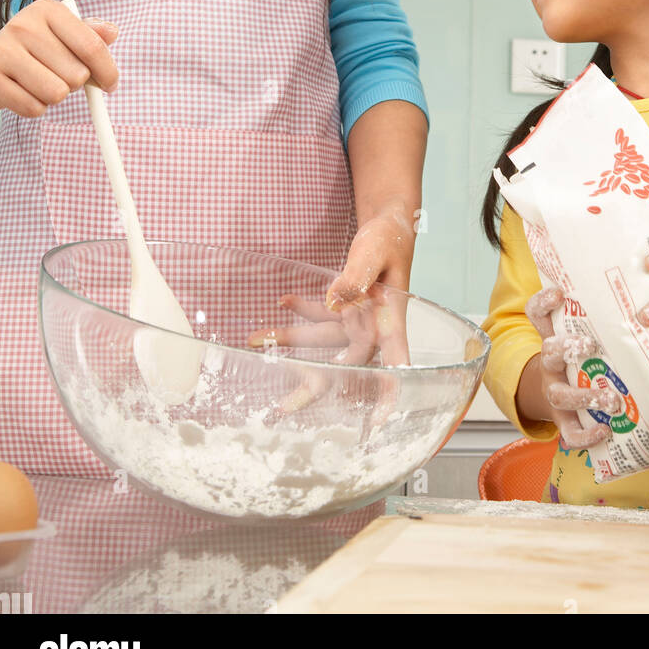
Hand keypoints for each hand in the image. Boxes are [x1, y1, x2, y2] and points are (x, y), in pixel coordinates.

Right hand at [0, 0, 118, 115]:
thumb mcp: (62, 34)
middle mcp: (24, 26)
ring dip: (54, 96)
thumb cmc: (34, 49)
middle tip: (57, 75)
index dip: (108, 72)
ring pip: (57, 94)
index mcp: (47, 10)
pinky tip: (24, 91)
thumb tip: (112, 32)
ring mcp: (4, 51)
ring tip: (40, 83)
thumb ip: (90, 34)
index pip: (92, 47)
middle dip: (74, 83)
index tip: (111, 85)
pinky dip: (35, 107)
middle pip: (78, 75)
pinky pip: (34, 108)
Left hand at [246, 204, 416, 415]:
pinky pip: (319, 316)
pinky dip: (301, 311)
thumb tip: (334, 299)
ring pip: (322, 340)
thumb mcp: (374, 252)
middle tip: (282, 408)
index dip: (387, 395)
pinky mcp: (346, 306)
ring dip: (289, 340)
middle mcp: (374, 326)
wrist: (391, 225)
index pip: (393, 363)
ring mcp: (358, 319)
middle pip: (346, 365)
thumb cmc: (391, 237)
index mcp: (391, 319)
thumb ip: (356, 276)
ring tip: (254, 339)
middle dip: (315, 385)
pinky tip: (283, 302)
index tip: (375, 423)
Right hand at [525, 287, 617, 449]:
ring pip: (559, 394)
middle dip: (567, 348)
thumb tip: (642, 298)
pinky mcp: (564, 422)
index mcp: (554, 340)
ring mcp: (556, 393)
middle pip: (548, 352)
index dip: (543, 302)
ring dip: (584, 396)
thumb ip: (605, 322)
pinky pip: (569, 433)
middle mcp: (550, 365)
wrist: (565, 400)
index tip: (559, 293)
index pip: (537, 314)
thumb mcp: (586, 340)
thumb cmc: (583, 363)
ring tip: (611, 399)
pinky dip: (585, 435)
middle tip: (589, 345)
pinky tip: (604, 430)